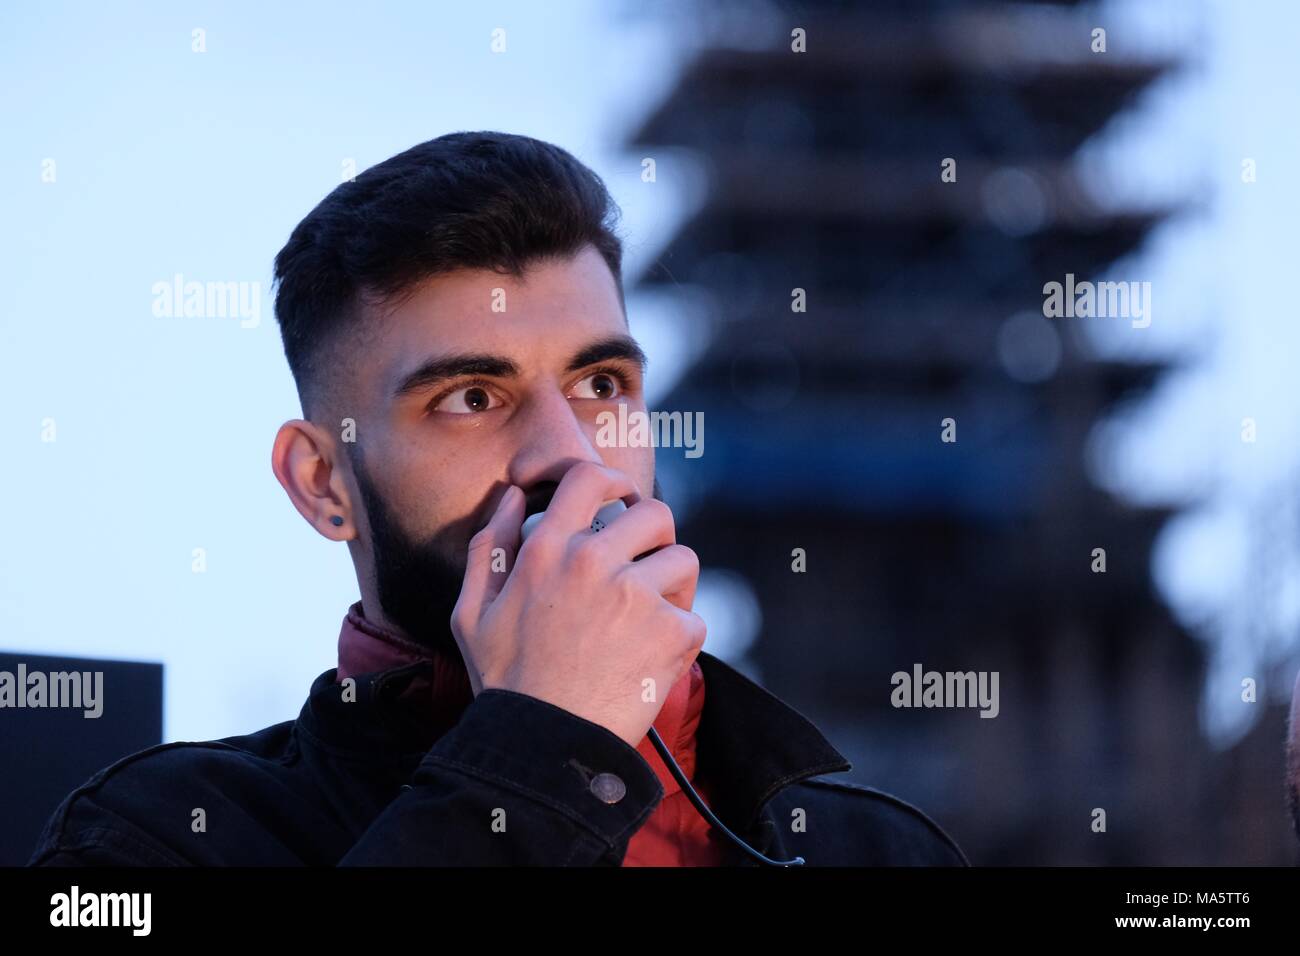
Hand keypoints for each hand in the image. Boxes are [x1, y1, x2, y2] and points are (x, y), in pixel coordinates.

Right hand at [450, 461, 705, 747]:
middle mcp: (593, 562)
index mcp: (546, 550)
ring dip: (673, 585)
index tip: (620, 499)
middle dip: (655, 535)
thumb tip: (512, 497)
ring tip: (650, 617)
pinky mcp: (671, 632)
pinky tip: (651, 659)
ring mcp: (636, 595)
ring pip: (683, 560)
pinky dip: (680, 637)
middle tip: (645, 565)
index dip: (614, 481)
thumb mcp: (471, 613)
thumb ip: (489, 547)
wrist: (544, 748)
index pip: (590, 477)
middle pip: (653, 512)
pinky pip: (693, 616)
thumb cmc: (505, 684)